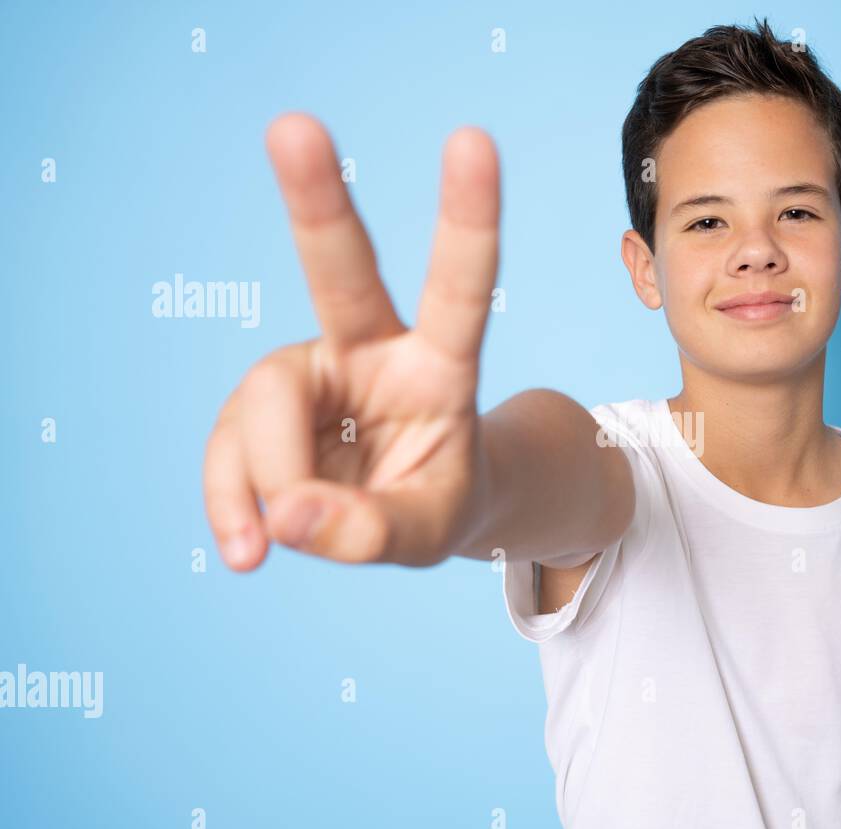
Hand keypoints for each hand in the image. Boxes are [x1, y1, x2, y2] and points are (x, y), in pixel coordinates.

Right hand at [202, 113, 499, 568]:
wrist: (406, 512)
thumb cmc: (437, 503)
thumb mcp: (430, 533)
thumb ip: (374, 533)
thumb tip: (288, 516)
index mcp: (440, 366)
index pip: (458, 289)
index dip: (466, 221)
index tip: (472, 140)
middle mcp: (370, 349)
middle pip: (341, 271)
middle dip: (317, 201)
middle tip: (294, 128)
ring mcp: (310, 372)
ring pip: (263, 405)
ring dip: (270, 481)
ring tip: (283, 545)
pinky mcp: (262, 407)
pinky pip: (229, 450)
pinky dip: (232, 504)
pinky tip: (251, 549)